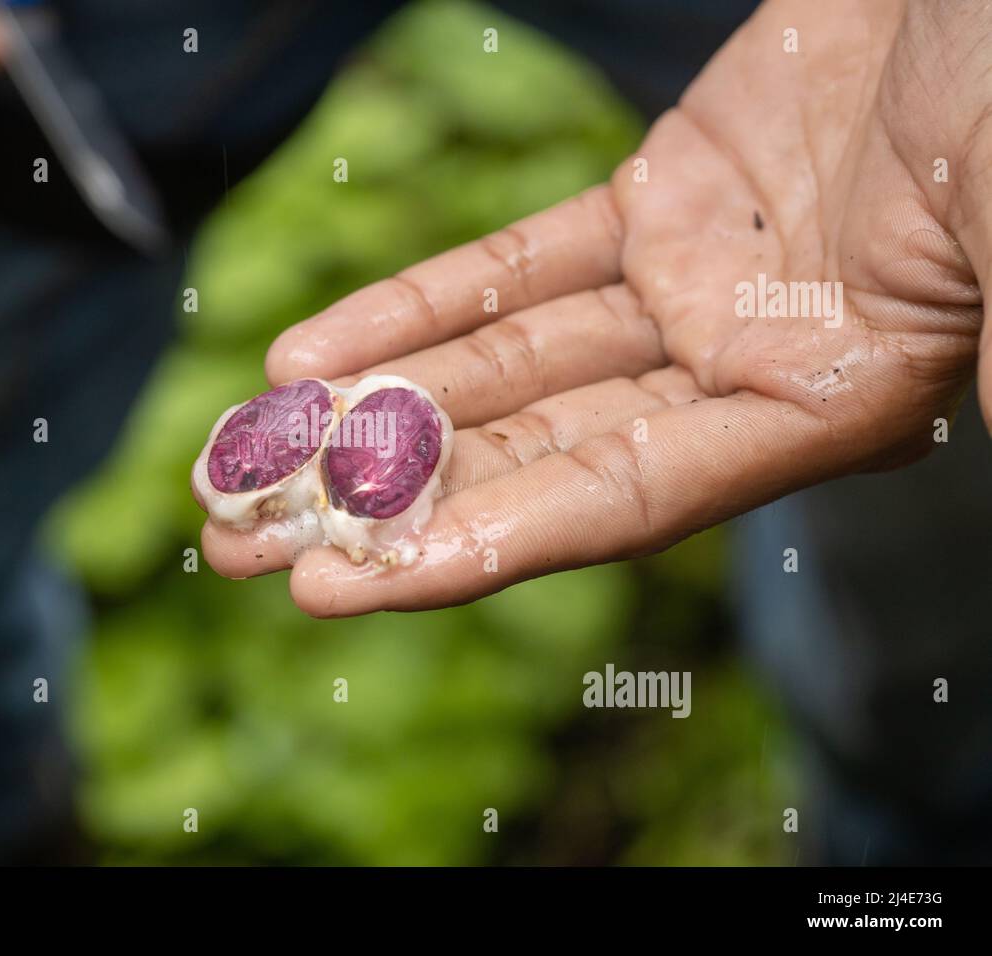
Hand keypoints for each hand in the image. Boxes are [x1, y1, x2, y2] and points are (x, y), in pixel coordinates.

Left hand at [202, 0, 991, 616]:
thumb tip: (990, 428)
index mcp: (823, 404)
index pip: (612, 502)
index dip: (470, 548)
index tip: (331, 587)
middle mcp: (743, 367)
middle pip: (529, 456)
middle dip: (381, 503)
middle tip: (236, 544)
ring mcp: (694, 288)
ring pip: (504, 369)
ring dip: (371, 413)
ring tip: (245, 456)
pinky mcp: (659, 205)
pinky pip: (516, 268)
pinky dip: (416, 309)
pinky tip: (312, 353)